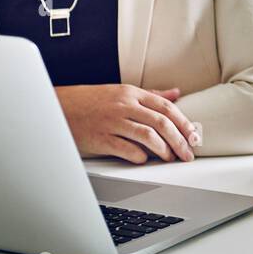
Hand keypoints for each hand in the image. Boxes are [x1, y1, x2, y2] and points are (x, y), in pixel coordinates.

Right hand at [54, 83, 197, 163]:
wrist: (58, 108)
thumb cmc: (91, 101)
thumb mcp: (121, 92)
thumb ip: (150, 95)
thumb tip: (176, 94)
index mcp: (131, 93)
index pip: (166, 107)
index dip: (184, 123)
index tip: (194, 136)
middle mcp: (124, 105)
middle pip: (161, 122)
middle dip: (179, 140)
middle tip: (188, 153)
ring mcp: (112, 122)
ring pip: (148, 136)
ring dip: (163, 150)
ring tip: (170, 158)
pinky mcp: (101, 139)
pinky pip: (127, 149)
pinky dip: (140, 157)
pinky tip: (144, 160)